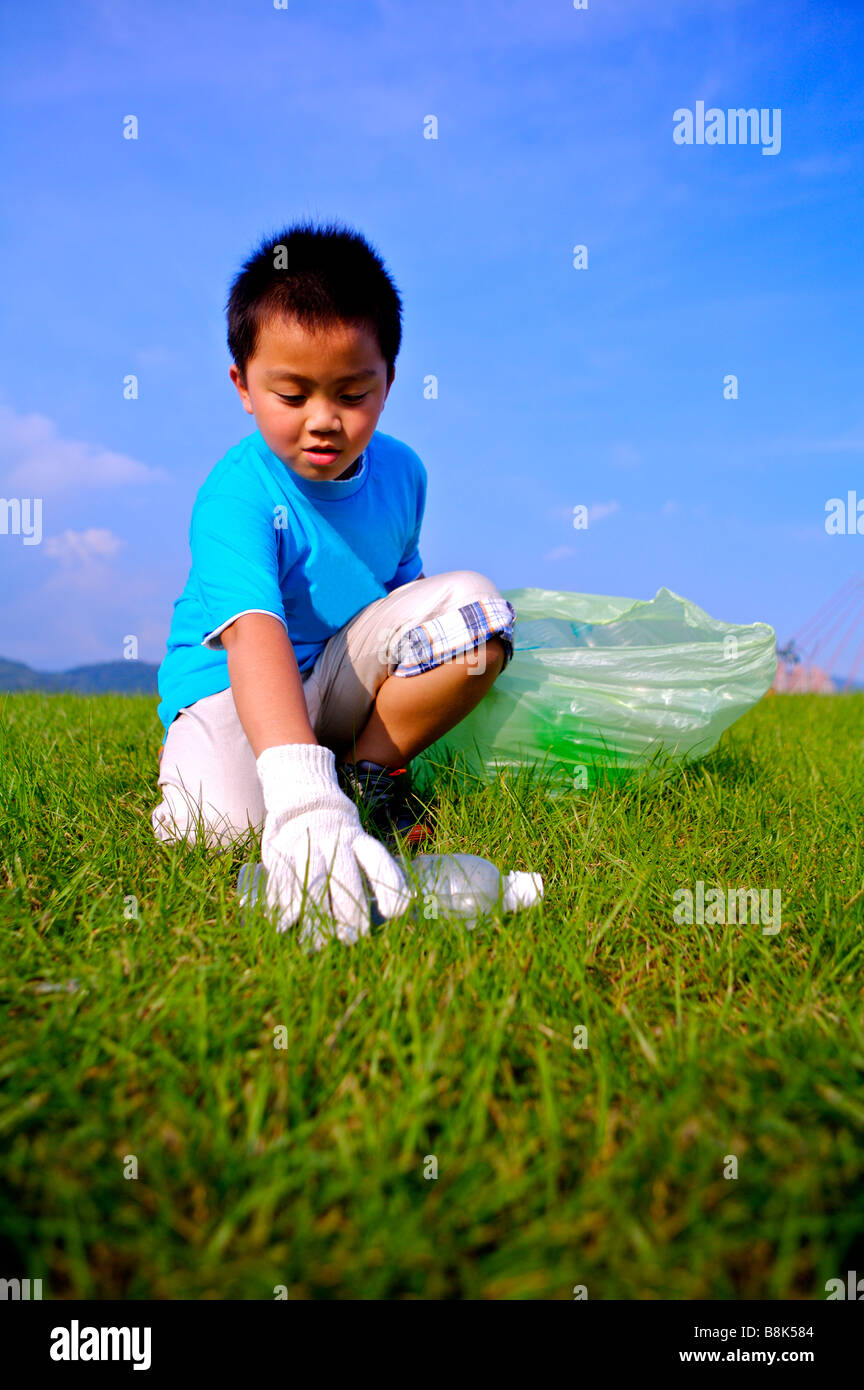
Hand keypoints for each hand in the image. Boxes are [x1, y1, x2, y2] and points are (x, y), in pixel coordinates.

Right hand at [256, 742, 413, 947]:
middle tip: (354, 939)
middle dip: (350, 911)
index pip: (378, 862)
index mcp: (359, 840)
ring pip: (312, 881)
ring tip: (318, 944)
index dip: (390, 886)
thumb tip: (402, 913)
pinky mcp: (281, 850)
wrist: (301, 797)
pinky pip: (282, 880)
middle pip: (345, 876)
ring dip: (315, 915)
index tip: (397, 913)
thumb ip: (372, 873)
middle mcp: (335, 840)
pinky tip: (285, 927)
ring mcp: (306, 844)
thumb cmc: (339, 835)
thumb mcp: (358, 843)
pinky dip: (283, 906)